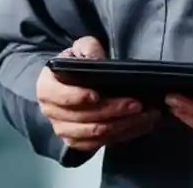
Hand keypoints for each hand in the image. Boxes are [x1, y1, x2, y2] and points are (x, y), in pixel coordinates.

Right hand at [36, 36, 161, 151]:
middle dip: (112, 111)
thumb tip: (99, 61)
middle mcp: (52, 112)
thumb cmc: (75, 63)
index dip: (78, 97)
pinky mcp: (77, 141)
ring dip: (122, 126)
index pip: (61, 96)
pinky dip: (122, 136)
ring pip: (95, 133)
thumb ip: (88, 50)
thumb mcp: (80, 48)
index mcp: (47, 88)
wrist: (69, 82)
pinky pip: (100, 144)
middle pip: (84, 117)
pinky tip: (139, 126)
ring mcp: (64, 129)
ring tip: (145, 116)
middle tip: (136, 104)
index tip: (97, 95)